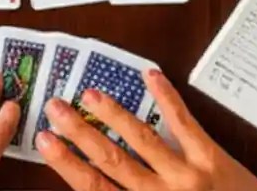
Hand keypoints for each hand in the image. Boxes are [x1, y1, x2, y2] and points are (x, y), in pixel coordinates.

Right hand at [35, 69, 256, 190]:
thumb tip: (96, 182)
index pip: (96, 188)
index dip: (67, 163)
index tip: (45, 141)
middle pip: (112, 161)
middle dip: (80, 133)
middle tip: (56, 108)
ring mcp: (187, 176)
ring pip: (143, 141)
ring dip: (114, 114)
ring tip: (91, 93)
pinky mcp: (212, 160)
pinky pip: (185, 124)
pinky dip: (167, 98)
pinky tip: (150, 77)